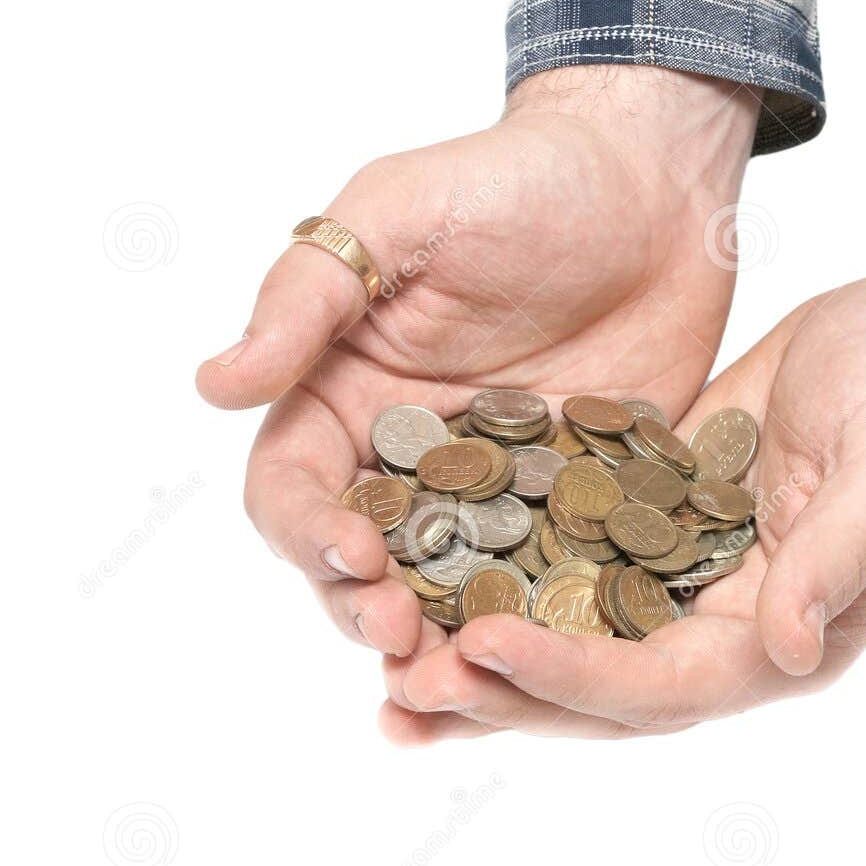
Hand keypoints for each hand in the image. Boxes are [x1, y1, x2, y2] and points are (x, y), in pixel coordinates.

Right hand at [196, 67, 760, 656]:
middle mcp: (410, 458)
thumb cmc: (512, 179)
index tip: (355, 554)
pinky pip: (553, 580)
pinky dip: (543, 629)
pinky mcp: (579, 506)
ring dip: (445, 646)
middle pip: (362, 564)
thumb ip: (311, 297)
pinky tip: (552, 666)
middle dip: (369, 609)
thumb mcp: (398, 213)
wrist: (651, 180)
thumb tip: (214, 385)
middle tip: (407, 639)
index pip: (293, 486)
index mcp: (346, 394)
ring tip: (465, 686)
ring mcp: (498, 493)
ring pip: (450, 593)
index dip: (308, 530)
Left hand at [380, 246, 865, 741]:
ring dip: (485, 660)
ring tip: (387, 665)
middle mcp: (722, 628)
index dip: (574, 675)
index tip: (484, 647)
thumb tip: (788, 649)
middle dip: (503, 693)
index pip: (664, 683)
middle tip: (401, 685)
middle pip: (597, 689)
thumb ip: (840, 552)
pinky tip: (425, 574)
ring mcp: (678, 581)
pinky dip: (501, 579)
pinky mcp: (645, 527)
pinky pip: (564, 568)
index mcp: (784, 636)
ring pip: (568, 640)